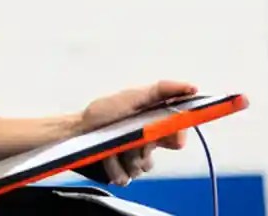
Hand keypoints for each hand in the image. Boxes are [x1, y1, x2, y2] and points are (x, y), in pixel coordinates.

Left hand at [80, 80, 197, 185]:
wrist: (76, 132)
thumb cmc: (101, 112)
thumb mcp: (132, 97)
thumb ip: (162, 91)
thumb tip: (192, 88)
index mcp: (151, 124)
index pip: (176, 136)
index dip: (176, 138)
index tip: (169, 137)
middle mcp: (145, 143)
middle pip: (157, 153)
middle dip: (143, 146)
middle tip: (131, 138)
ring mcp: (133, 160)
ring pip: (142, 168)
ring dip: (126, 157)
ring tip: (111, 146)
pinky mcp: (120, 173)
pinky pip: (127, 178)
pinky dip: (115, 169)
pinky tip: (106, 158)